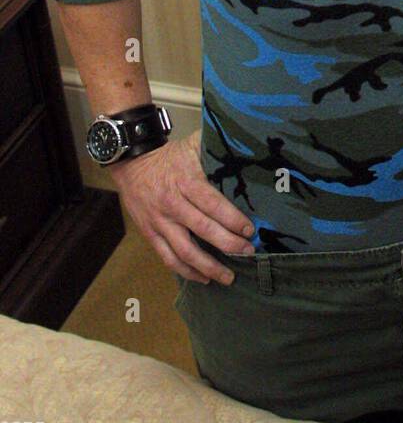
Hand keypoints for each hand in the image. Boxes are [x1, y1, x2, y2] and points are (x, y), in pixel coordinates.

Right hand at [108, 128, 255, 284]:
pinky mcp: (150, 234)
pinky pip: (168, 258)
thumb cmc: (169, 156)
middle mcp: (172, 204)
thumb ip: (215, 149)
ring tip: (228, 277)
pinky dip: (186, 272)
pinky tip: (203, 278)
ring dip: (208, 267)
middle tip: (248, 252)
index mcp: (186, 181)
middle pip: (203, 229)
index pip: (212, 204)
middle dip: (228, 244)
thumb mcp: (192, 145)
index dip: (232, 219)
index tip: (250, 230)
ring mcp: (159, 222)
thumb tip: (244, 148)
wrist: (131, 164)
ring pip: (185, 251)